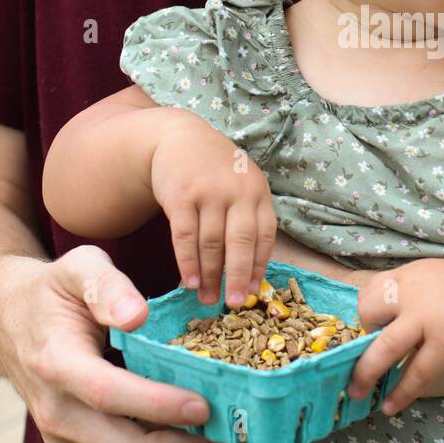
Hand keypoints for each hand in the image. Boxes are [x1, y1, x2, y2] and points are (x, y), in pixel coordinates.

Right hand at [0, 245, 224, 442]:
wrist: (6, 321)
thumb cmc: (50, 291)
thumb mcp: (77, 268)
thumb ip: (107, 284)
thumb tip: (137, 314)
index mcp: (57, 363)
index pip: (111, 395)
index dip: (159, 405)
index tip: (203, 404)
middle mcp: (57, 409)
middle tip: (228, 425)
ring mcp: (64, 431)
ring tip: (219, 423)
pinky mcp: (75, 440)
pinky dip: (159, 439)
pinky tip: (187, 417)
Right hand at [149, 113, 275, 307]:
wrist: (179, 138)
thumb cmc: (215, 171)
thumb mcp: (242, 185)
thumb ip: (248, 218)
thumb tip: (250, 270)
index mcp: (259, 192)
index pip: (264, 236)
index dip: (259, 267)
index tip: (253, 293)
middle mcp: (238, 191)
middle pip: (240, 243)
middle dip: (237, 278)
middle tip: (234, 305)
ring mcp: (209, 192)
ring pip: (211, 244)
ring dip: (210, 276)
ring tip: (208, 299)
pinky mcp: (181, 195)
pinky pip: (185, 237)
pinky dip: (188, 263)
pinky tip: (190, 281)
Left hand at [344, 258, 443, 415]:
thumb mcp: (429, 279)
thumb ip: (405, 297)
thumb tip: (375, 327)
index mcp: (407, 275)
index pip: (367, 293)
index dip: (365, 317)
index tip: (369, 334)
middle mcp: (413, 292)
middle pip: (367, 314)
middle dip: (360, 341)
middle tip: (358, 363)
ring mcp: (429, 318)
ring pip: (384, 347)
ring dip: (366, 373)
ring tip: (356, 392)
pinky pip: (416, 373)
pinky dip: (401, 392)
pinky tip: (390, 406)